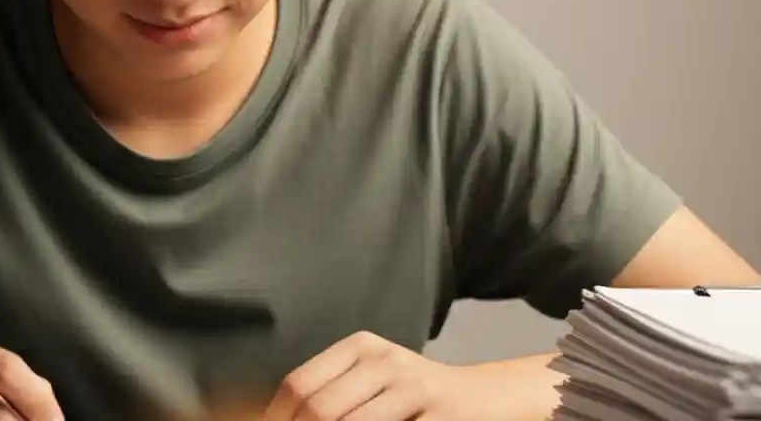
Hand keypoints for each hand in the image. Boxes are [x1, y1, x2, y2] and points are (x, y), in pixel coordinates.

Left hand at [260, 331, 548, 420]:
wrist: (486, 399)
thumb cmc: (415, 398)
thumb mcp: (372, 382)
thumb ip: (330, 397)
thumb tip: (274, 418)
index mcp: (361, 347)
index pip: (299, 385)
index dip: (277, 418)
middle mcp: (386, 360)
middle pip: (320, 410)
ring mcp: (415, 389)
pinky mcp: (440, 417)